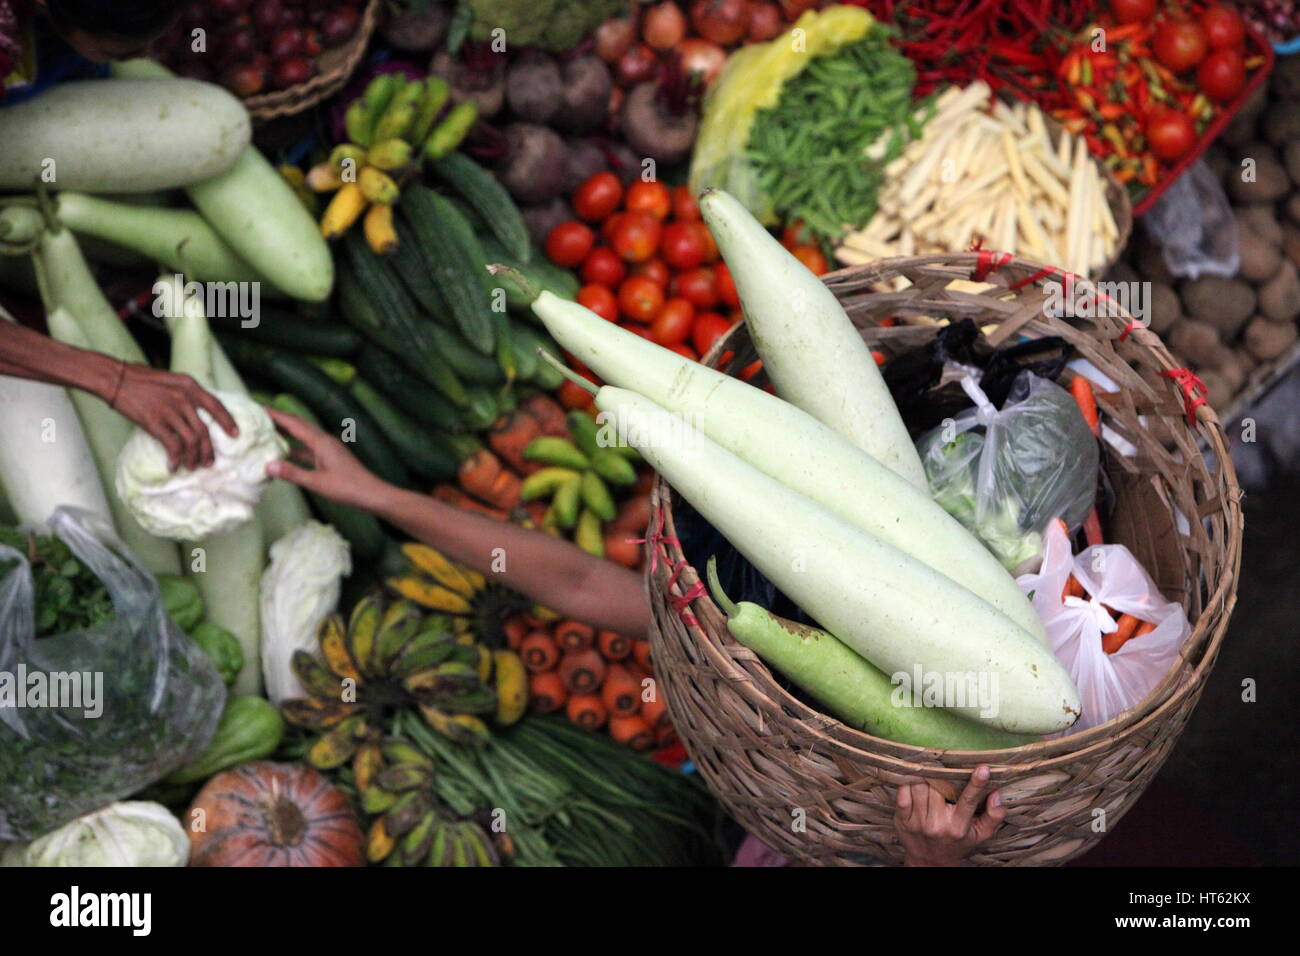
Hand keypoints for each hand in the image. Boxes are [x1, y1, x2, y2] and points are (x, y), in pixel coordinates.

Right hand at [108, 365, 238, 471]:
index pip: (216, 405)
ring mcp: (169, 411)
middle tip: (209, 462)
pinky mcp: (154, 422)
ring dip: (193, 457)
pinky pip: (172, 446)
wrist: (116, 379)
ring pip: (191, 441)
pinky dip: (175, 459)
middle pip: (204, 430)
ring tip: (192, 466)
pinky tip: (173, 466)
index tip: (235, 435)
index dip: (227, 421)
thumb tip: (198, 414)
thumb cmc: (142, 379)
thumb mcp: (172, 380)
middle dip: (208, 450)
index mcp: (190, 386)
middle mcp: (183, 398)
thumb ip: (187, 394)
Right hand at [265, 407, 390, 509]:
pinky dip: (295, 447)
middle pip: (298, 424)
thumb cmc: (347, 488)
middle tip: (259, 416)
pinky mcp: (330, 457)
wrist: (371, 493)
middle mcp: (324, 440)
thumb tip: (267, 465)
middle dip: (279, 419)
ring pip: (303, 436)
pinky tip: (284, 452)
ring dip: (286, 432)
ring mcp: (328, 448)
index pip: (293, 424)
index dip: (275, 415)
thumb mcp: (317, 483)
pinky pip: (308, 448)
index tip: (258, 408)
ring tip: (267, 430)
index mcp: (321, 442)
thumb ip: (292, 473)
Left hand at [895, 766, 1005, 866]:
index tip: (983, 768)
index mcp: (958, 826)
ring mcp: (918, 823)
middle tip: (943, 768)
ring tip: (929, 772)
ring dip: (924, 777)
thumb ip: (993, 816)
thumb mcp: (980, 834)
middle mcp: (938, 824)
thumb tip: (996, 794)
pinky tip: (913, 781)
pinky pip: (902, 794)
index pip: (968, 801)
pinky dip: (907, 784)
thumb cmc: (958, 842)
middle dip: (942, 776)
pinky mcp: (902, 820)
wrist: (930, 861)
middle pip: (939, 788)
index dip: (976, 783)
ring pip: (920, 787)